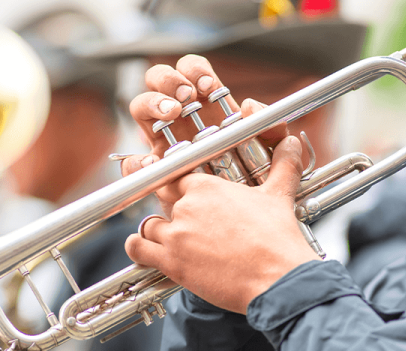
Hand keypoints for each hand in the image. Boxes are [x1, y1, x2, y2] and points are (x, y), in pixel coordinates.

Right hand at [121, 54, 288, 215]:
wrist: (241, 225)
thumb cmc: (255, 184)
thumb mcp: (273, 155)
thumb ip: (272, 128)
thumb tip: (248, 105)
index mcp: (207, 106)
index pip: (190, 70)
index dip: (194, 70)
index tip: (207, 86)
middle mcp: (180, 118)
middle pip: (158, 78)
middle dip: (169, 80)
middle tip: (186, 98)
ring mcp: (162, 142)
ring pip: (140, 107)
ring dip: (152, 103)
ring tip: (172, 114)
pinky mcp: (153, 172)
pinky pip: (132, 161)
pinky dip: (137, 159)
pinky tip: (154, 162)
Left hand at [125, 135, 319, 314]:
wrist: (277, 279)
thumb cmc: (278, 240)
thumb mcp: (279, 195)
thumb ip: (283, 165)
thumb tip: (293, 142)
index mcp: (208, 187)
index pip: (179, 179)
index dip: (181, 190)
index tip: (186, 199)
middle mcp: (187, 206)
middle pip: (164, 202)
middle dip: (174, 213)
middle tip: (189, 226)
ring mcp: (176, 234)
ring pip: (150, 226)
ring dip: (158, 233)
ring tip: (173, 242)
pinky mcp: (171, 262)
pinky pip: (138, 248)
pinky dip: (137, 248)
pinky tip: (145, 250)